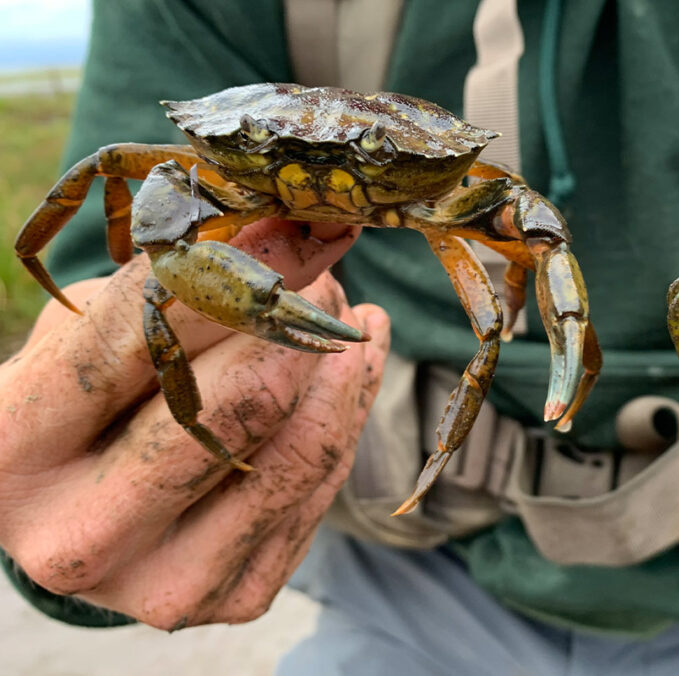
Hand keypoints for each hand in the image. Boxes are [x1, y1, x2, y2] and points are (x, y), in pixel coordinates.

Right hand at [0, 218, 388, 628]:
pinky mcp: (234, 597)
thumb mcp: (96, 333)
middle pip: (225, 409)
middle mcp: (77, 536)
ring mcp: (161, 583)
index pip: (133, 335)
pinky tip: (356, 362)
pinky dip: (349, 411)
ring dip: (338, 364)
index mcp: (9, 451)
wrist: (94, 510)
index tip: (297, 221)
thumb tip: (293, 227)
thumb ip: (173, 285)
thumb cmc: (88, 405)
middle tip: (325, 270)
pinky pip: (320, 488)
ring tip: (345, 314)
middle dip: (293, 323)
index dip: (229, 268)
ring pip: (294, 451)